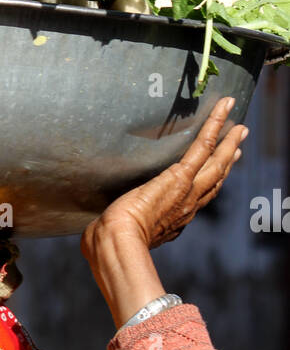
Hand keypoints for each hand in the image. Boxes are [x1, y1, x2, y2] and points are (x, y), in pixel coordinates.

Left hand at [82, 97, 247, 254]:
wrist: (117, 242)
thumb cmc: (112, 241)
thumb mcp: (124, 233)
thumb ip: (123, 226)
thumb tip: (109, 226)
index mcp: (175, 220)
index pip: (200, 197)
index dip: (212, 182)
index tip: (221, 169)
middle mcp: (188, 206)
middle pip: (215, 178)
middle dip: (228, 159)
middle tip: (239, 139)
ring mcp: (187, 191)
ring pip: (216, 161)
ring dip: (229, 141)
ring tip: (240, 125)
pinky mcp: (180, 177)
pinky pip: (203, 146)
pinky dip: (215, 124)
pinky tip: (223, 108)